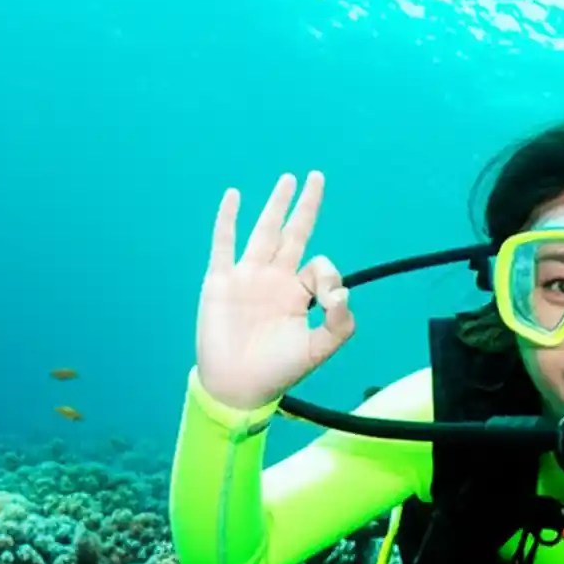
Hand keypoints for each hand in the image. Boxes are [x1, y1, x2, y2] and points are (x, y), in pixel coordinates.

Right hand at [194, 171, 354, 409]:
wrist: (237, 386)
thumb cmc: (278, 370)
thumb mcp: (319, 349)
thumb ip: (340, 323)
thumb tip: (343, 292)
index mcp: (298, 293)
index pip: (319, 265)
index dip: (329, 273)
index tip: (329, 299)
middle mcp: (275, 279)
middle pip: (293, 233)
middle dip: (305, 206)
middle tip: (316, 177)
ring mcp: (247, 277)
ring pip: (264, 232)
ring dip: (276, 205)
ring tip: (288, 179)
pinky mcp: (220, 281)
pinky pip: (223, 244)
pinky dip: (227, 219)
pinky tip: (234, 195)